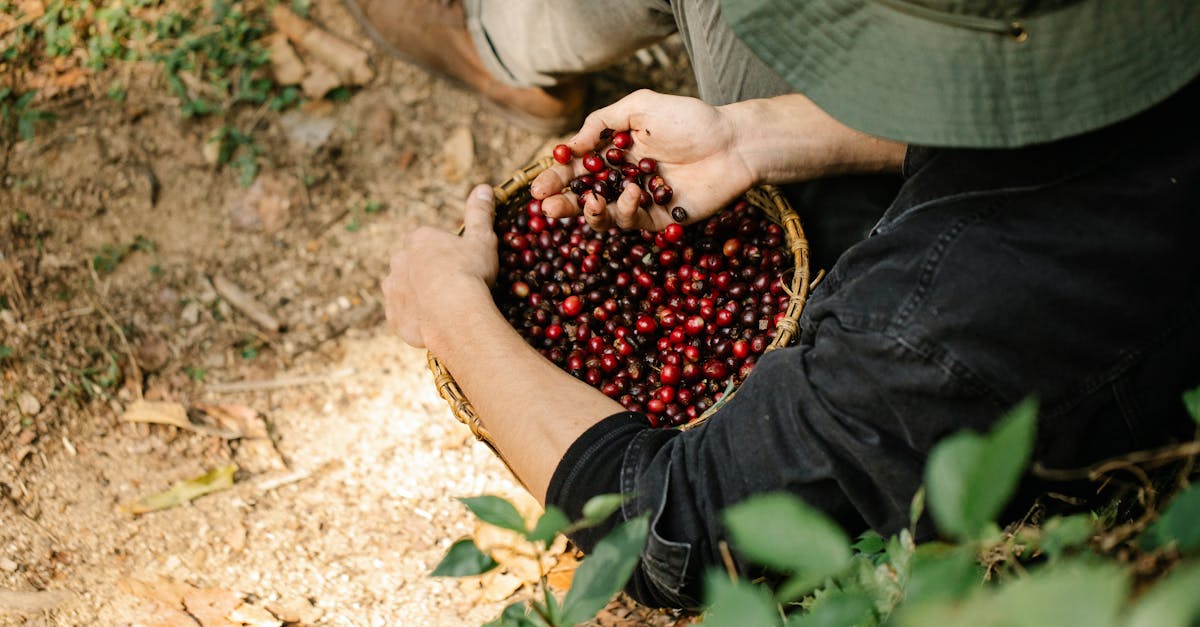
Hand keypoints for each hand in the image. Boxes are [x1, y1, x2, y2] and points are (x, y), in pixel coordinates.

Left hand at [381, 184, 498, 347]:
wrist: (455, 314)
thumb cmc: (470, 272)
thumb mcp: (482, 240)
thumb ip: (480, 214)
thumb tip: (484, 187)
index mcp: (418, 239)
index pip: (428, 242)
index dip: (446, 255)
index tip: (461, 267)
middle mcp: (399, 261)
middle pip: (413, 264)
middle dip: (428, 273)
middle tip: (453, 288)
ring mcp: (392, 290)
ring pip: (404, 289)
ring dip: (418, 295)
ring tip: (443, 308)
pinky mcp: (393, 316)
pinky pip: (403, 315)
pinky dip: (415, 318)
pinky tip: (434, 323)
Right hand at [531, 91, 906, 233]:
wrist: (733, 143)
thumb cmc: (691, 120)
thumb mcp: (641, 107)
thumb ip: (602, 122)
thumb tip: (571, 145)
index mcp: (615, 153)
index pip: (576, 168)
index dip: (556, 177)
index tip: (538, 186)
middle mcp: (623, 179)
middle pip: (583, 196)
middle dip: (562, 202)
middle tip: (546, 206)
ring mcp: (640, 202)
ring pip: (603, 216)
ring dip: (589, 212)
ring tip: (590, 201)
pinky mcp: (659, 220)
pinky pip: (633, 223)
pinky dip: (627, 211)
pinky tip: (633, 194)